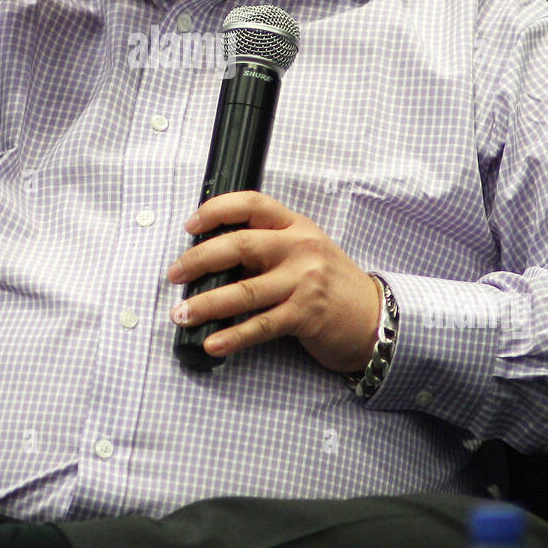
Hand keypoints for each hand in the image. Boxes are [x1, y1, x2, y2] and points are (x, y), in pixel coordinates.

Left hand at [166, 191, 382, 374]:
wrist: (373, 317)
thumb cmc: (330, 283)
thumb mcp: (304, 251)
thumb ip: (267, 246)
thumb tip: (211, 254)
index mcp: (296, 225)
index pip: (251, 204)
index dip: (216, 210)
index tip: (190, 225)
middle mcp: (300, 248)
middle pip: (239, 246)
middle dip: (199, 260)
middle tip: (174, 274)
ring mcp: (303, 281)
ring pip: (243, 291)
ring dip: (205, 304)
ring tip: (181, 314)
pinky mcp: (304, 315)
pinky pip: (260, 325)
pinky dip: (232, 336)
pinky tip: (212, 343)